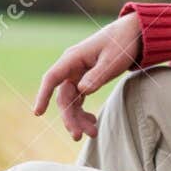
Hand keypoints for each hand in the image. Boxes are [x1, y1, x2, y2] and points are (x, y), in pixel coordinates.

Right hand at [33, 13, 142, 139]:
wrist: (133, 34)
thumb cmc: (122, 43)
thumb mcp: (113, 60)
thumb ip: (97, 75)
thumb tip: (82, 91)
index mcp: (73, 58)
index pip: (52, 78)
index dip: (43, 95)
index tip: (38, 112)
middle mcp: (71, 67)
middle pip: (63, 96)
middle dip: (69, 117)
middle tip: (78, 136)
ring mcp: (77, 74)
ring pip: (71, 101)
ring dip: (78, 119)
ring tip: (93, 133)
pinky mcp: (85, 80)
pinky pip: (79, 100)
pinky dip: (84, 112)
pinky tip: (93, 123)